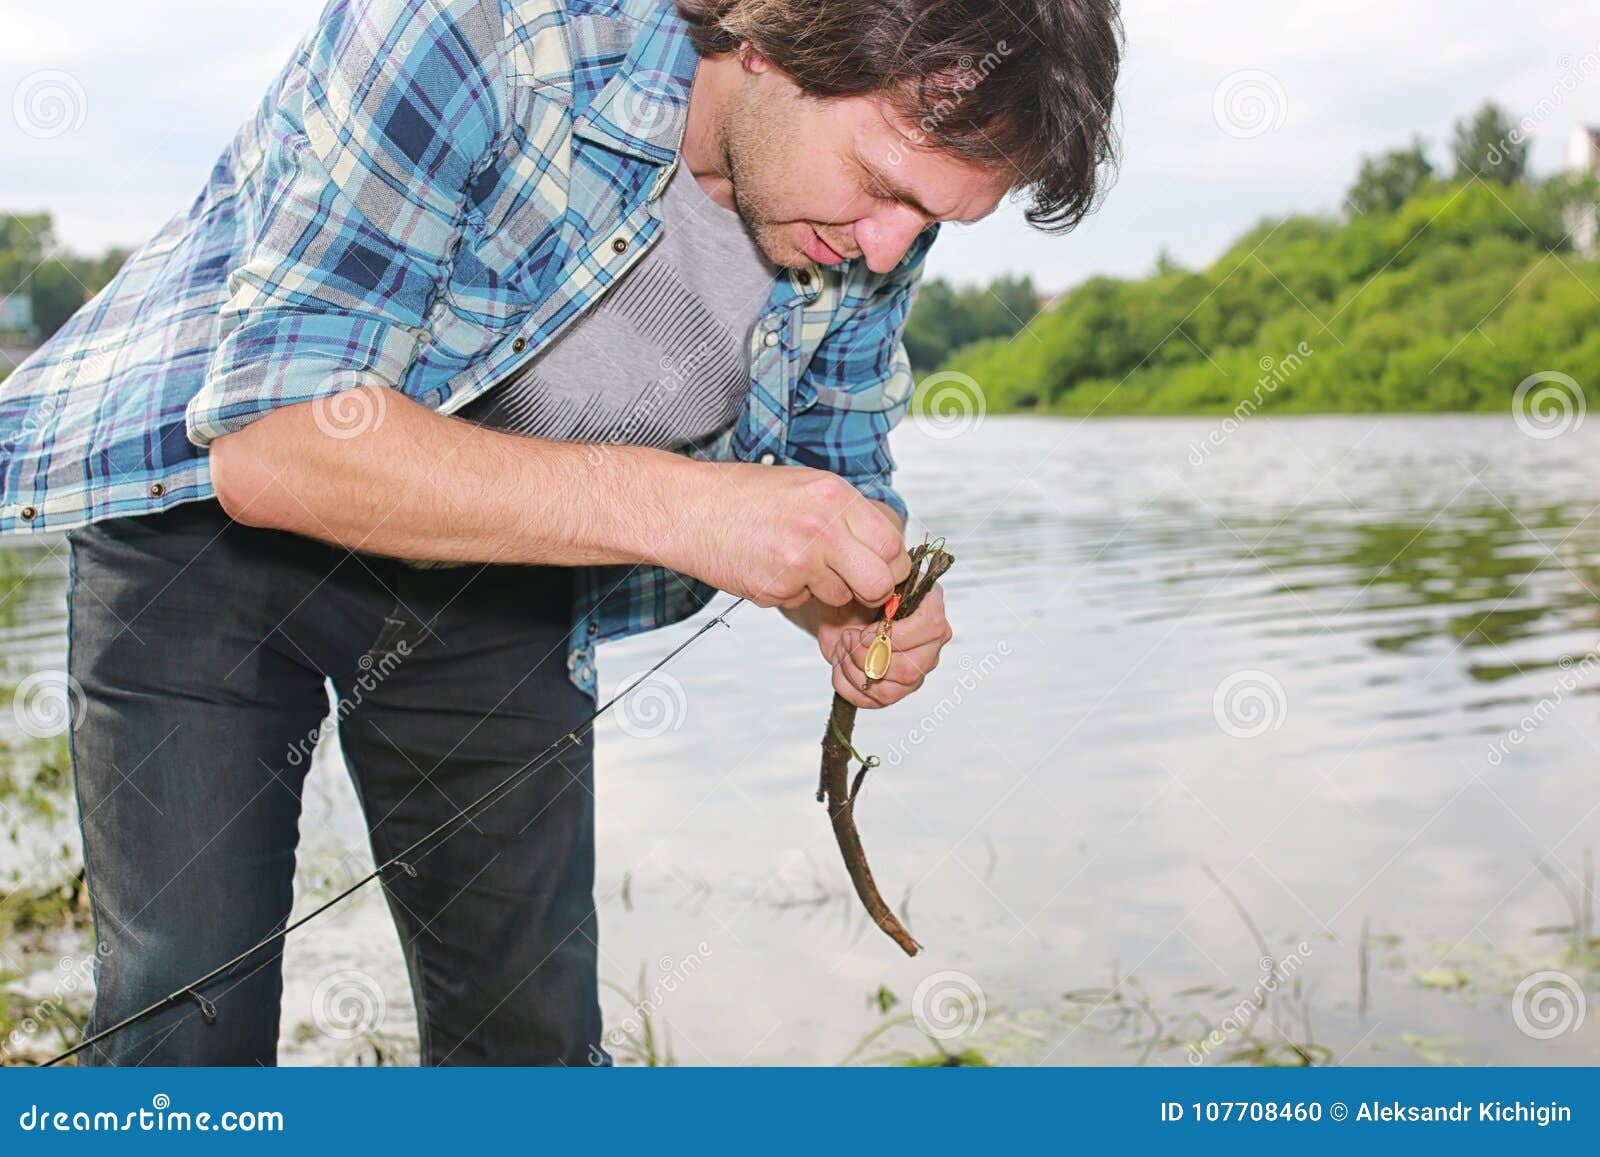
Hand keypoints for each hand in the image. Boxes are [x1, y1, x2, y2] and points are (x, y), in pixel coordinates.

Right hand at [664, 462, 911, 609]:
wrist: (688, 509)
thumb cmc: (745, 495)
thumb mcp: (807, 486)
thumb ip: (847, 514)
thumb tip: (884, 547)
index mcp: (835, 496)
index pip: (893, 545)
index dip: (890, 563)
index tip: (879, 567)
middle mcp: (823, 528)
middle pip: (880, 583)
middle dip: (872, 591)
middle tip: (854, 583)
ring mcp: (799, 562)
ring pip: (841, 597)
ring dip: (826, 590)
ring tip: (796, 562)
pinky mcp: (776, 588)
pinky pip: (803, 602)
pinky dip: (792, 592)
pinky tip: (770, 566)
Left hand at [818, 582, 951, 708]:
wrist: (840, 612)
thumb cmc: (856, 594)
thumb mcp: (861, 580)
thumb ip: (875, 582)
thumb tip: (880, 590)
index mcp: (930, 605)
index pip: (931, 627)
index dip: (893, 635)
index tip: (864, 631)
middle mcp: (932, 640)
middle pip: (910, 669)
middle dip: (866, 658)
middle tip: (847, 639)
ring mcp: (919, 666)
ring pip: (892, 690)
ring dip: (855, 672)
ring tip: (843, 651)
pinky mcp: (900, 687)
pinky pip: (877, 701)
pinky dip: (849, 687)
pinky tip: (842, 667)